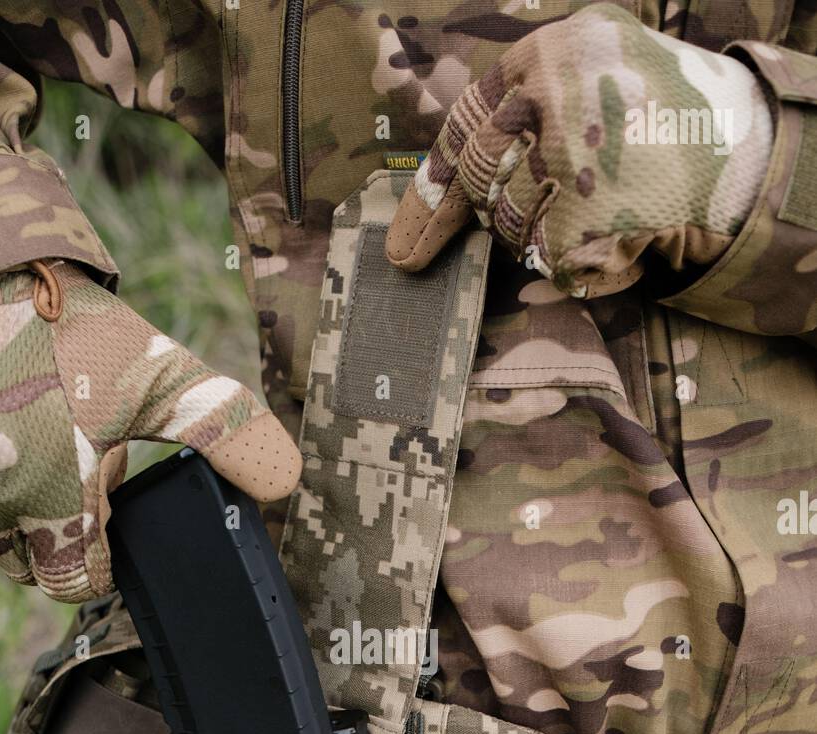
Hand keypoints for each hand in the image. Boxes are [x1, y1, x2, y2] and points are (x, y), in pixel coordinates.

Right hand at [0, 260, 301, 600]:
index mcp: (51, 506)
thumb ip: (221, 428)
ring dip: (18, 504)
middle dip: (58, 527)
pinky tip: (5, 431)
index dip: (99, 556)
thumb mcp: (161, 378)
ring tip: (39, 437)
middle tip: (75, 463)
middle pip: (34, 562)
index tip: (107, 514)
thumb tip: (289, 481)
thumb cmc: (77, 334)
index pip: (77, 585)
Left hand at [386, 4, 772, 295]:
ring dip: (535, 236)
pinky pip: (549, 261)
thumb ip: (535, 96)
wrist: (742, 152)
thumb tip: (465, 163)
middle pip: (476, 179)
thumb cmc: (668, 113)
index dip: (431, 183)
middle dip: (443, 224)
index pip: (465, 124)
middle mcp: (545, 102)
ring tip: (600, 215)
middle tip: (408, 259)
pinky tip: (620, 240)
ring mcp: (558, 165)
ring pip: (509, 224)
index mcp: (545, 56)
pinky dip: (576, 265)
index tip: (404, 231)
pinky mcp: (575, 223)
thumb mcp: (600, 63)